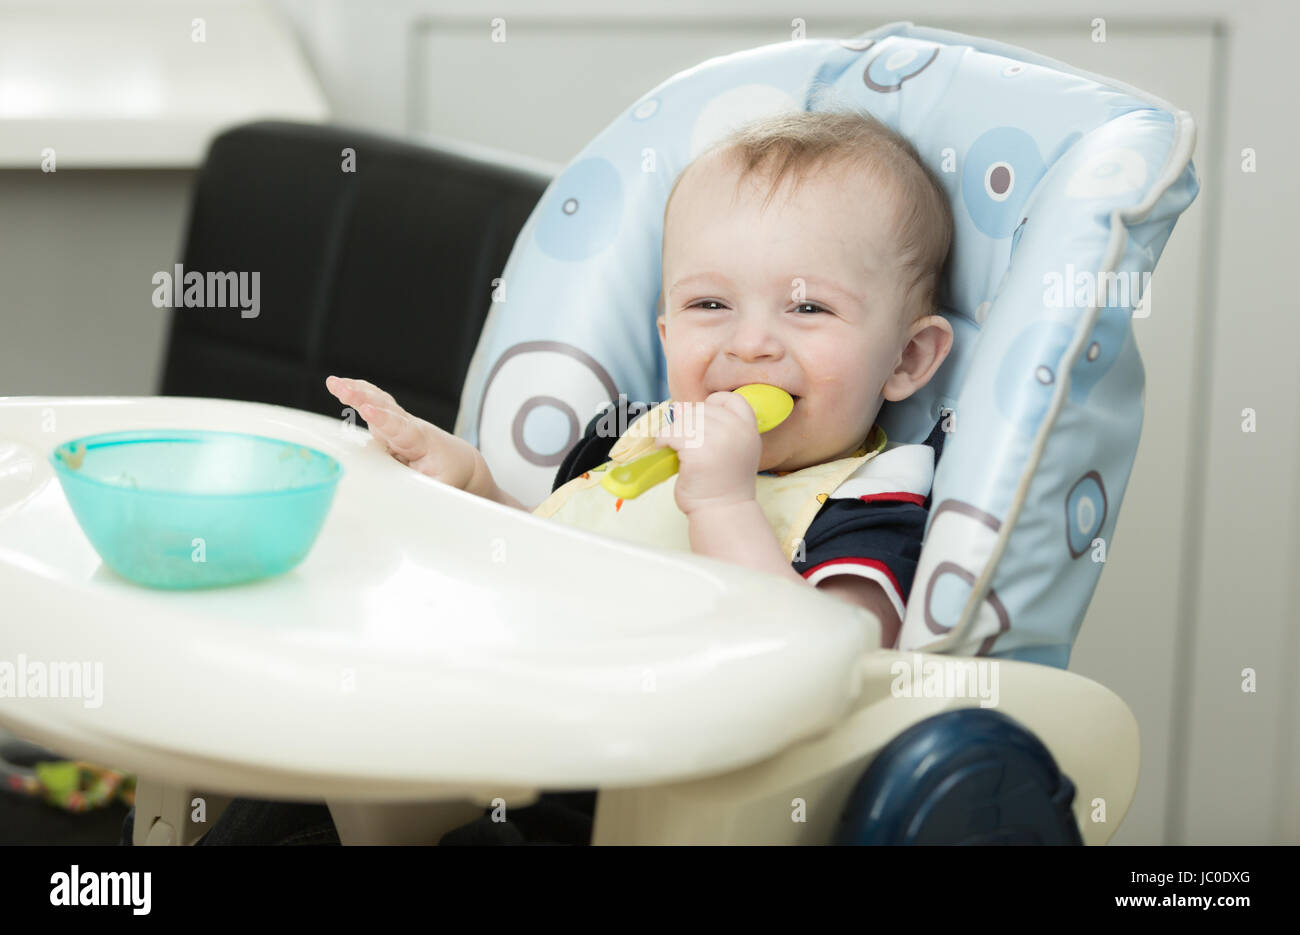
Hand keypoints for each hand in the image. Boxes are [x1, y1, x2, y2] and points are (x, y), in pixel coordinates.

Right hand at [325, 375, 483, 491]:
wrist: (457, 460)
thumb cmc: (448, 474)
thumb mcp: (439, 486)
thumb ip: (418, 490)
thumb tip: (394, 502)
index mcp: (420, 441)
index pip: (400, 428)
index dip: (384, 420)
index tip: (368, 410)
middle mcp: (408, 427)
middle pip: (385, 408)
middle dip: (363, 397)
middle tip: (343, 389)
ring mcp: (397, 422)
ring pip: (377, 402)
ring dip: (356, 391)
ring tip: (334, 383)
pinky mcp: (388, 424)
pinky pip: (373, 404)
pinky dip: (357, 393)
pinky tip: (338, 384)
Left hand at [652, 391, 761, 514]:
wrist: (722, 512)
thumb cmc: (723, 485)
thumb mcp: (735, 451)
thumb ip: (721, 430)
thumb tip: (682, 410)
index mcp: (749, 431)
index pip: (732, 399)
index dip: (714, 403)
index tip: (701, 419)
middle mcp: (737, 432)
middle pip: (703, 410)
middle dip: (687, 422)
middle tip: (682, 440)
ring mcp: (719, 440)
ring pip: (684, 421)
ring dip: (673, 432)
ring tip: (671, 446)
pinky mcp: (698, 451)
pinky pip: (672, 434)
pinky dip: (663, 440)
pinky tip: (664, 449)